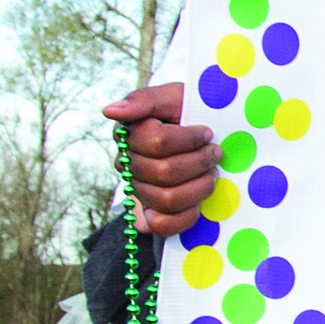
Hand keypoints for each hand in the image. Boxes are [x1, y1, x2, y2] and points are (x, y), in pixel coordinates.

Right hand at [102, 83, 220, 235]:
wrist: (209, 133)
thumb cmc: (189, 112)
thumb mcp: (172, 97)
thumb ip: (142, 100)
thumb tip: (109, 111)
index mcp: (131, 135)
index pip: (157, 142)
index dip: (189, 139)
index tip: (206, 132)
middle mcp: (130, 165)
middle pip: (165, 172)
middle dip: (199, 162)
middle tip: (215, 153)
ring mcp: (140, 190)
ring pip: (167, 199)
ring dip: (200, 186)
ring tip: (211, 173)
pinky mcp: (152, 213)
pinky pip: (162, 226)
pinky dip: (186, 215)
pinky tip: (200, 201)